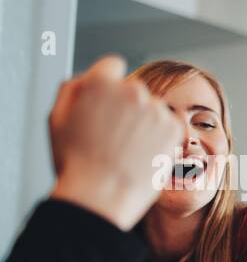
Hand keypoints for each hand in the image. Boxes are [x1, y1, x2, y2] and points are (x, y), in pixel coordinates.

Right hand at [48, 54, 182, 229]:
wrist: (101, 195)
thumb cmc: (76, 162)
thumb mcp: (58, 118)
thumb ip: (73, 89)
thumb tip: (88, 78)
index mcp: (98, 83)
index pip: (112, 66)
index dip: (110, 84)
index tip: (110, 102)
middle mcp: (129, 90)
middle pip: (133, 90)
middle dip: (127, 107)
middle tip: (115, 137)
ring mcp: (154, 109)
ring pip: (152, 109)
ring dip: (145, 123)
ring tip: (128, 151)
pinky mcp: (173, 128)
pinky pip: (170, 125)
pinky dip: (163, 137)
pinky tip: (145, 154)